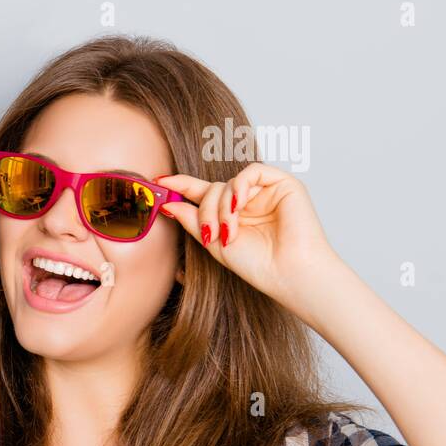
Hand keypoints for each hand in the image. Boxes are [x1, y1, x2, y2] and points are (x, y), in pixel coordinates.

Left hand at [157, 162, 342, 315]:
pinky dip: (239, 187)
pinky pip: (252, 172)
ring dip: (222, 207)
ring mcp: (265, 191)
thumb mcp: (212, 242)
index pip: (202, 193)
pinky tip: (238, 205)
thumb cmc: (256, 264)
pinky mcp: (283, 183)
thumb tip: (168, 204)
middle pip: (212, 190)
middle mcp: (247, 201)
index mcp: (231, 214)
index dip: (180, 186)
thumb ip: (192, 220)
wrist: (288, 273)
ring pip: (228, 183)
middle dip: (205, 211)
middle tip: (209, 233)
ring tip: (229, 232)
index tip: (157, 182)